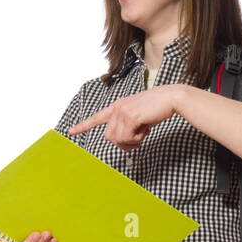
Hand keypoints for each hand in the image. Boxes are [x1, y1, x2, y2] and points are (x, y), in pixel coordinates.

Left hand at [68, 85, 182, 150]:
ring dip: (132, 141)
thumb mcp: (138, 116)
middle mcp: (116, 108)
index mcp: (117, 106)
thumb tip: (122, 141)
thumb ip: (126, 125)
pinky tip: (146, 128)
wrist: (170, 98)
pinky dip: (138, 139)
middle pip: (109, 137)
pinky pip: (128, 138)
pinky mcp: (130, 116)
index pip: (97, 117)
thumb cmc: (157, 108)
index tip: (71, 132)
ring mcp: (122, 111)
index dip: (84, 126)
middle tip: (137, 138)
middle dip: (123, 143)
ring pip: (118, 140)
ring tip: (143, 131)